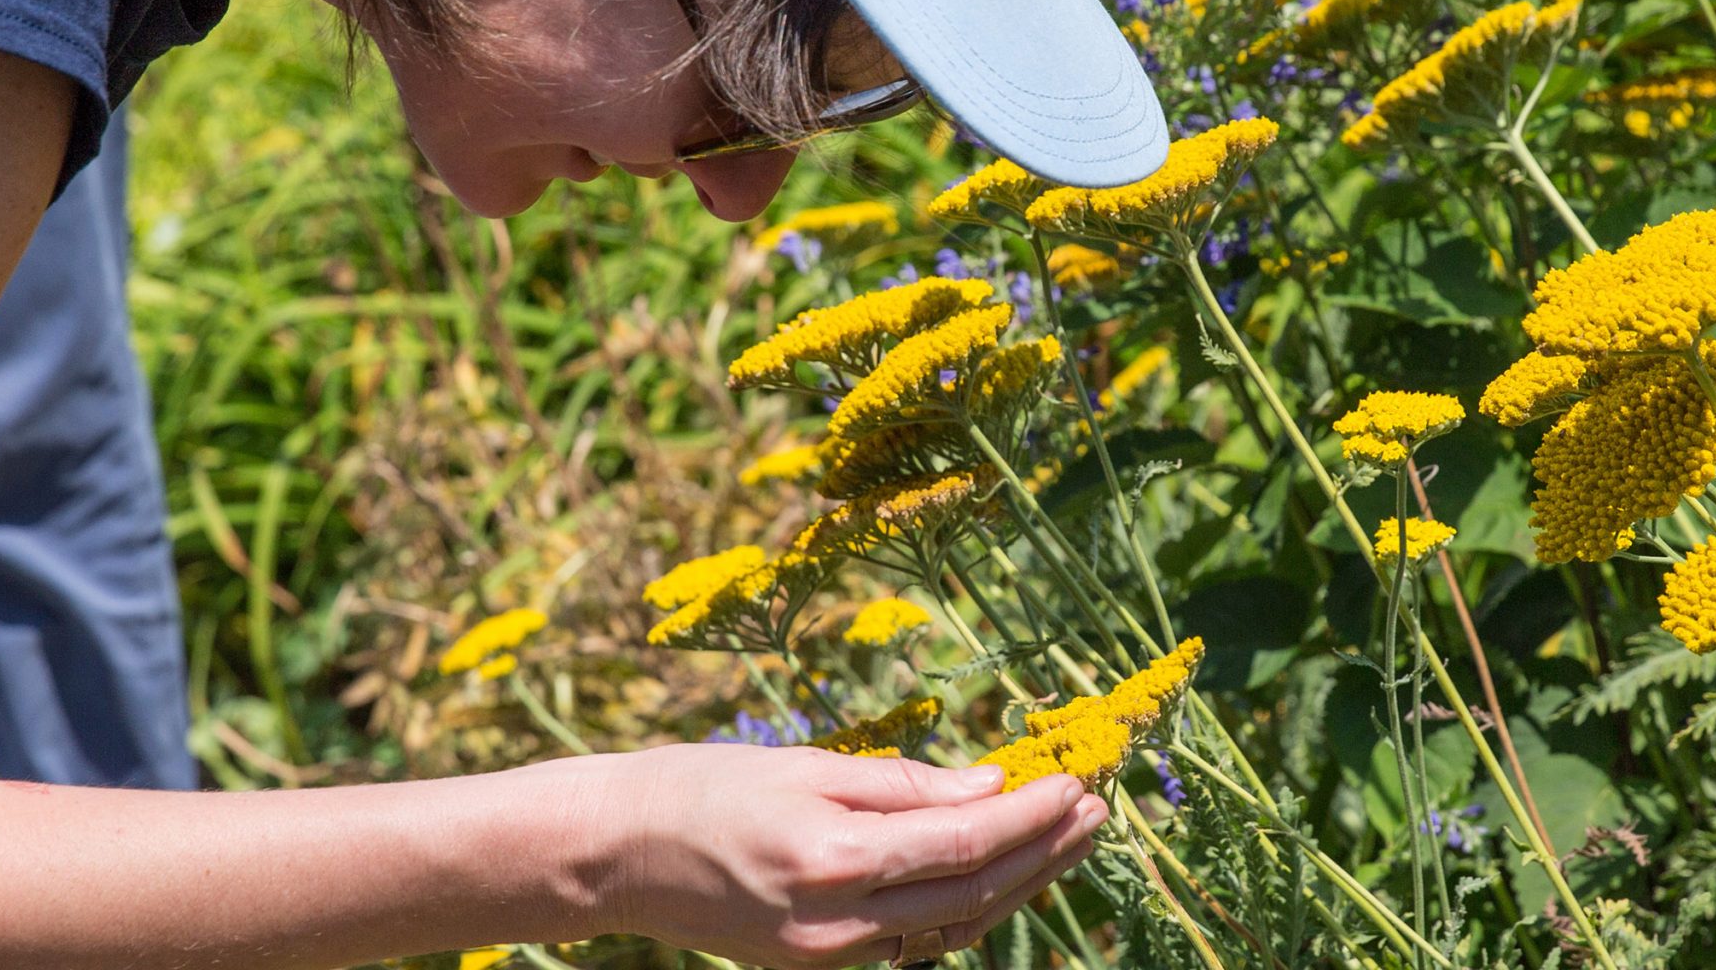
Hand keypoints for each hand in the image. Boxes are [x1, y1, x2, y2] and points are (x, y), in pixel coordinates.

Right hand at [587, 743, 1107, 967]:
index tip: (1078, 781)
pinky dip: (966, 907)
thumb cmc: (703, 789)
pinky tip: (1000, 874)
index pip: (967, 843)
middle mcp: (841, 921)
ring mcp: (832, 953)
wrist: (617, 856)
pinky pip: (915, 941)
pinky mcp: (819, 963)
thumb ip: (902, 784)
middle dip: (1046, 852)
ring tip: (1069, 839)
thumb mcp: (803, 765)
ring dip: (1021, 884)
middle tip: (1098, 810)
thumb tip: (990, 788)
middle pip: (975, 892)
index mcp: (836, 858)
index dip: (1034, 815)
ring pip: (954, 925)